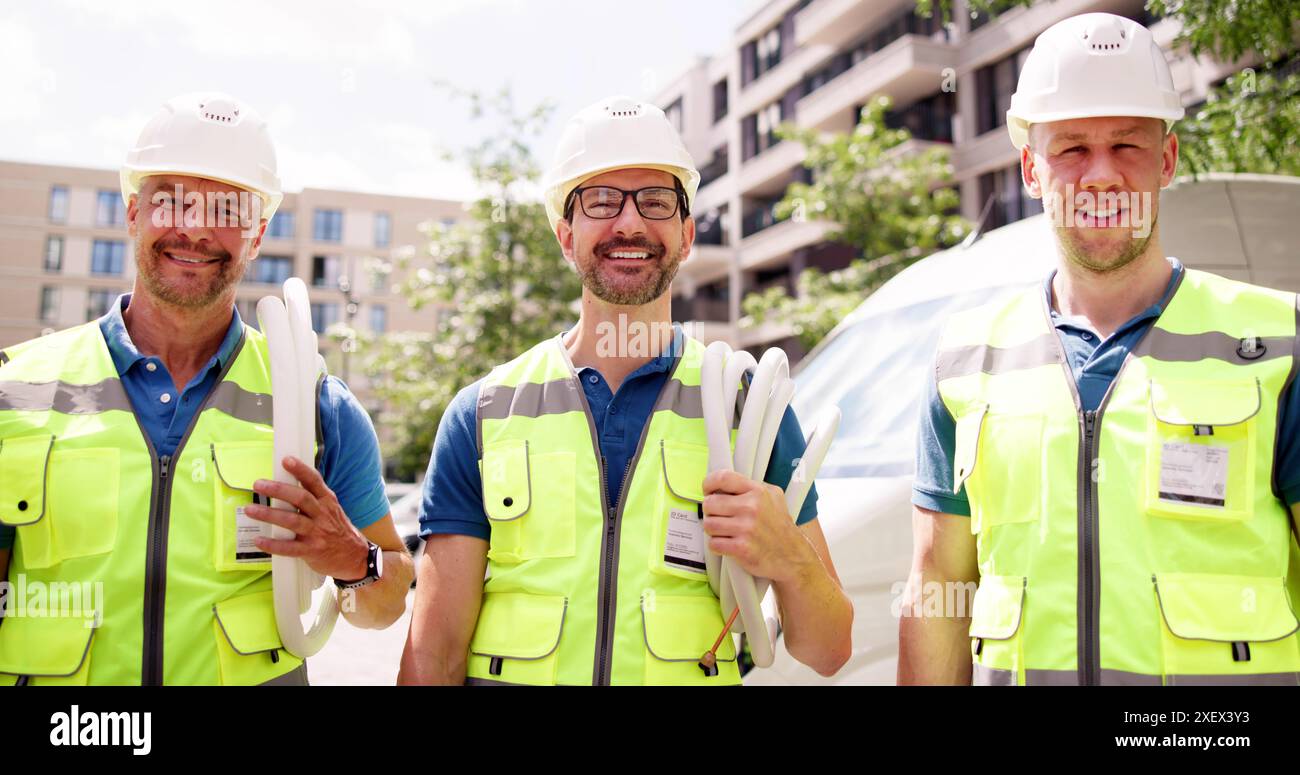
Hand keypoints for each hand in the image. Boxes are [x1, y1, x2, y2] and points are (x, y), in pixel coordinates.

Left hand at [245, 455, 368, 580]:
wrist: (355, 557)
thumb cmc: (337, 530)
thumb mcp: (331, 509)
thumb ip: (313, 498)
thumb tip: (285, 484)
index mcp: (327, 501)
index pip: (314, 481)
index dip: (300, 470)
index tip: (286, 460)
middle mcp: (323, 515)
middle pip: (300, 498)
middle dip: (278, 490)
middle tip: (259, 484)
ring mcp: (318, 533)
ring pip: (292, 521)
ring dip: (270, 514)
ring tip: (251, 510)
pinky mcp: (312, 551)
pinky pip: (290, 548)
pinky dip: (273, 544)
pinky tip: (259, 541)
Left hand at [700, 469, 813, 583]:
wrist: (793, 556)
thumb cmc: (779, 526)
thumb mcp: (774, 496)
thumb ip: (751, 487)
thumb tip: (723, 484)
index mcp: (757, 491)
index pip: (722, 478)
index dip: (709, 484)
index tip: (708, 491)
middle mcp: (751, 508)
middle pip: (709, 504)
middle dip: (711, 512)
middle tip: (720, 517)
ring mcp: (746, 528)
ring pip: (708, 525)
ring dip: (713, 530)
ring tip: (725, 532)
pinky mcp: (741, 548)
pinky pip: (713, 544)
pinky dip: (717, 546)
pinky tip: (728, 544)